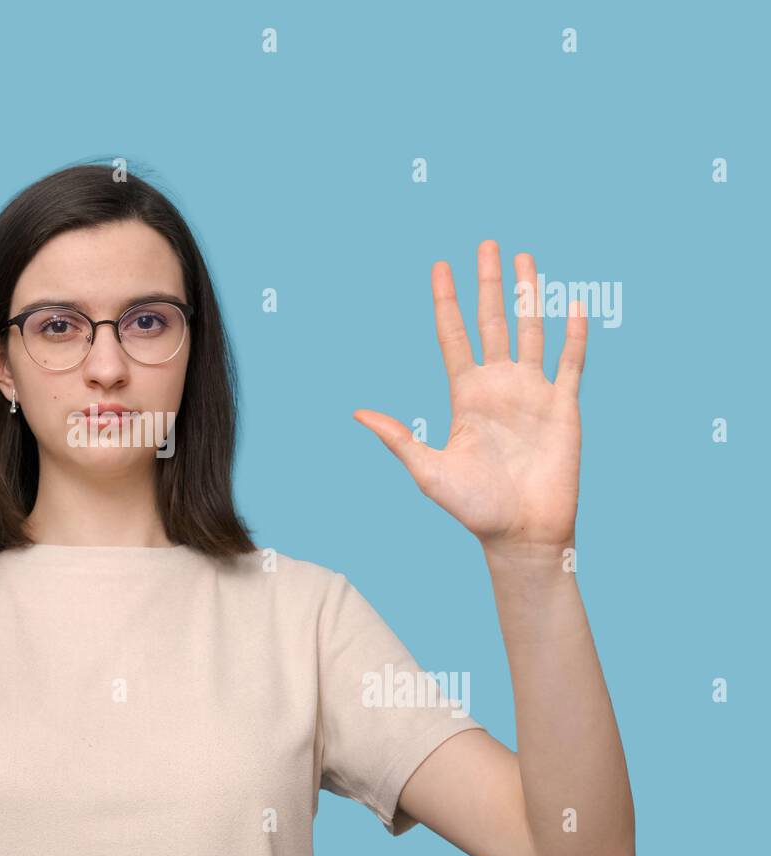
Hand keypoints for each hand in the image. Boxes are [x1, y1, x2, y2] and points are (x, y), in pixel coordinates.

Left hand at [352, 240, 586, 552]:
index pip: (452, 336)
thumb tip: (357, 413)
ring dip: (530, 294)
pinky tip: (575, 302)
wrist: (520, 533)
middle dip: (489, 282)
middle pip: (492, 321)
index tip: (440, 267)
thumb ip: (398, 437)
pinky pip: (571, 362)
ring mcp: (532, 392)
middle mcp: (498, 385)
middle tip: (486, 243)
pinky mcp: (564, 407)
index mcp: (465, 395)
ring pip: (533, 329)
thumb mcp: (427, 470)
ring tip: (526, 258)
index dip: (446, 301)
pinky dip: (575, 333)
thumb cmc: (473, 506)